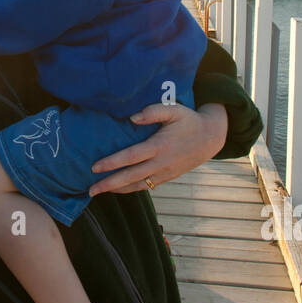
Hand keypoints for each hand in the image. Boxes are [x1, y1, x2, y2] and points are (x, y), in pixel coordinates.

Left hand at [87, 102, 227, 195]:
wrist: (211, 138)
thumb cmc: (189, 120)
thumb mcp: (174, 110)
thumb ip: (153, 111)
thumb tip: (132, 117)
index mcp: (159, 146)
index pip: (131, 157)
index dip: (112, 163)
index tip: (94, 167)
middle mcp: (161, 163)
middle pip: (131, 176)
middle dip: (109, 184)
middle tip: (91, 190)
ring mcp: (165, 173)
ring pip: (138, 185)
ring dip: (117, 190)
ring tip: (98, 192)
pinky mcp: (168, 177)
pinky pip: (146, 186)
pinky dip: (131, 189)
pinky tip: (118, 189)